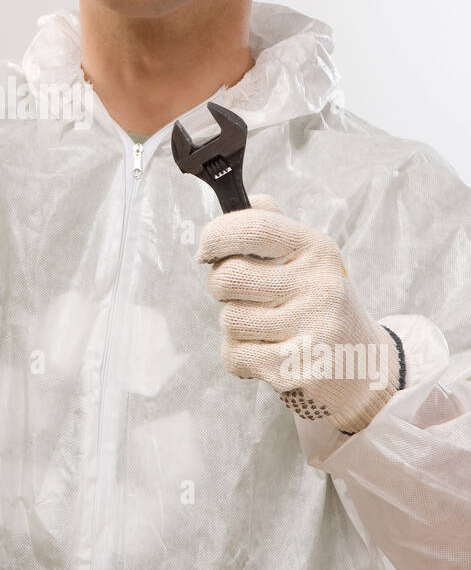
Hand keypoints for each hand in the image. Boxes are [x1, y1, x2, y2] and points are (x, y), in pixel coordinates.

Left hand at [195, 194, 400, 433]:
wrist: (364, 366)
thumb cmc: (321, 304)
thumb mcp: (310, 258)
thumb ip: (275, 226)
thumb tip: (245, 200)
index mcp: (316, 249)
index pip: (255, 226)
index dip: (217, 234)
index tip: (206, 249)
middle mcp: (317, 285)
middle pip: (229, 275)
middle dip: (220, 286)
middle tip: (237, 294)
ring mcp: (310, 328)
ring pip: (229, 319)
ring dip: (233, 326)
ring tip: (262, 327)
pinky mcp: (298, 369)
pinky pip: (235, 355)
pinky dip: (239, 357)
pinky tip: (265, 354)